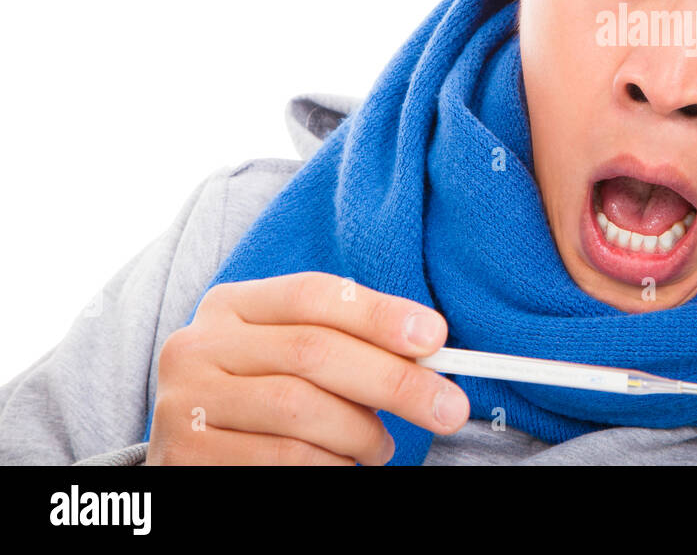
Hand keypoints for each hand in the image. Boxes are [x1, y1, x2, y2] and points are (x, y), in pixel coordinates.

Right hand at [144, 271, 469, 464]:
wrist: (200, 452)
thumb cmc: (265, 398)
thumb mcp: (292, 356)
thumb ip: (348, 343)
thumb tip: (429, 351)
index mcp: (233, 306)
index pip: (314, 294)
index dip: (378, 313)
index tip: (435, 337)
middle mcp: (199, 345)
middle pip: (313, 351)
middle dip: (394, 380)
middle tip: (448, 408)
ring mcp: (186, 400)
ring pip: (300, 408)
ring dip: (360, 432)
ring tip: (380, 446)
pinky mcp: (186, 455)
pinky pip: (283, 458)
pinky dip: (330, 464)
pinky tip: (344, 465)